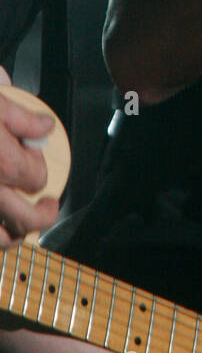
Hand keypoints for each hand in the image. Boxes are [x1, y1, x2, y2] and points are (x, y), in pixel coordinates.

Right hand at [0, 71, 60, 246]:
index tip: (30, 157)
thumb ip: (24, 119)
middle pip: (26, 219)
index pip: (37, 179)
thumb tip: (45, 127)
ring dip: (12, 233)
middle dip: (43, 214)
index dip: (39, 167)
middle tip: (48, 206)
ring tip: (18, 225)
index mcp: (3, 164)